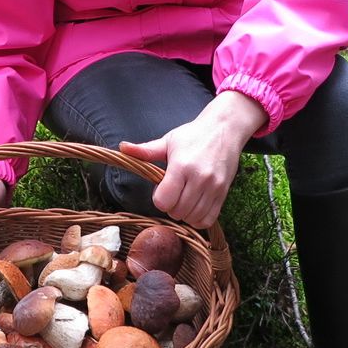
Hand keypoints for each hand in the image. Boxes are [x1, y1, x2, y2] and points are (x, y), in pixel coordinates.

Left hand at [118, 91, 266, 228]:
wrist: (225, 129)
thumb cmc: (193, 135)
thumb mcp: (168, 141)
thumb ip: (145, 150)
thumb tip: (122, 148)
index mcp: (182, 166)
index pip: (164, 200)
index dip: (158, 198)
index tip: (161, 188)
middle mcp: (199, 178)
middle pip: (177, 212)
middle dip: (170, 206)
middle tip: (173, 193)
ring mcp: (214, 187)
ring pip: (193, 218)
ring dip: (184, 214)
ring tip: (183, 199)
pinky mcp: (224, 193)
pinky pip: (209, 219)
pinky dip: (199, 219)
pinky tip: (194, 207)